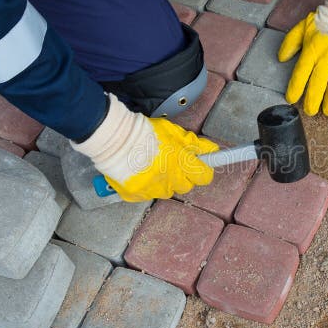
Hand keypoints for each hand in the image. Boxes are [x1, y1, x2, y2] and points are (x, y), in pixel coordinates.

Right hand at [72, 95, 217, 200]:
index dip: (203, 170)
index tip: (200, 166)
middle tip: (171, 163)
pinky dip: (146, 185)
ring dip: (164, 181)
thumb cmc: (144, 132)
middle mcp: (170, 179)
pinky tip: (140, 172)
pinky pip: (148, 194)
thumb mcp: (173, 132)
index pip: (204, 176)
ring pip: (167, 191)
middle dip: (182, 176)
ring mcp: (153, 189)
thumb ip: (194, 143)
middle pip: (186, 186)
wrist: (115, 139)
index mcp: (181, 162)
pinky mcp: (137, 195)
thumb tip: (212, 150)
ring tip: (152, 166)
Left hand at [278, 0, 327, 115]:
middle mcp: (326, 59)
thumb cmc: (324, 19)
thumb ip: (290, 43)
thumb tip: (281, 58)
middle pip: (318, 86)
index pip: (300, 75)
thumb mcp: (302, 27)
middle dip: (313, 101)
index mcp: (312, 51)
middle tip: (311, 112)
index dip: (295, 89)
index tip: (291, 99)